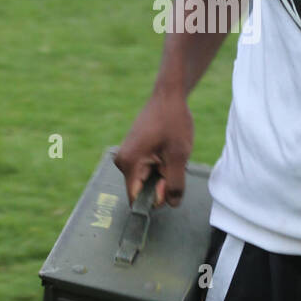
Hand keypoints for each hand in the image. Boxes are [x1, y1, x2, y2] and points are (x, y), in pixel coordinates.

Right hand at [113, 88, 193, 208]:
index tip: (168, 178)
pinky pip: (146, 170)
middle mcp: (122, 162)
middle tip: (173, 162)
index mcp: (129, 163)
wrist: (168, 96)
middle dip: (161, 183)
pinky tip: (166, 149)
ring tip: (170, 153)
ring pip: (147, 180)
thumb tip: (172, 204)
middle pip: (142, 190)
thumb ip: (175, 184)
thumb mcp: (179, 156)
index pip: (137, 199)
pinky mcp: (132, 152)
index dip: (155, 197)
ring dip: (162, 173)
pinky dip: (160, 165)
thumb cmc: (173, 122)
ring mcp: (126, 156)